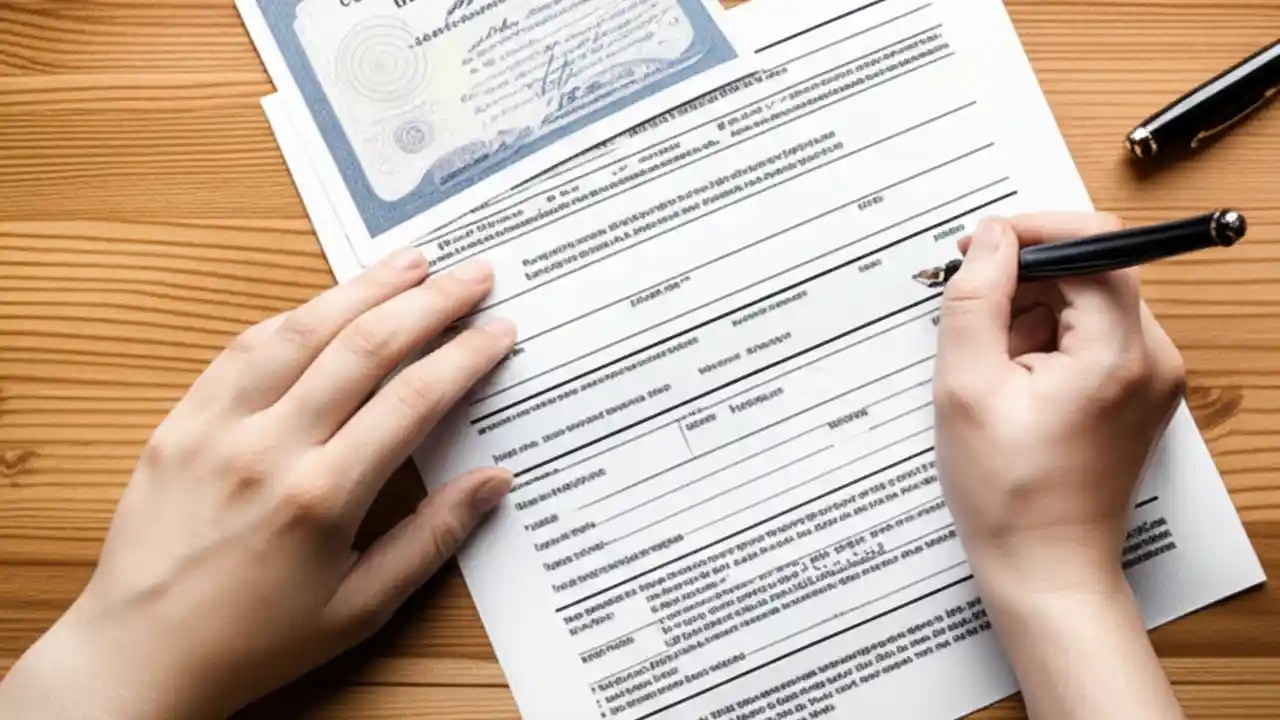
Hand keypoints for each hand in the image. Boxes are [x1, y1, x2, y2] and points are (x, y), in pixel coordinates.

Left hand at [0, 250, 515, 718]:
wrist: (142, 655)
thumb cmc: (256, 641)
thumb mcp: (361, 607)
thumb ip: (433, 538)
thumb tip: (495, 482)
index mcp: (322, 497)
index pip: (414, 399)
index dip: (465, 356)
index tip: (498, 331)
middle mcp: (269, 449)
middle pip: (365, 346)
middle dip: (430, 302)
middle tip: (473, 275)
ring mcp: (216, 428)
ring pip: (301, 330)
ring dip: (362, 288)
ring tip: (411, 262)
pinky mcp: (180, 423)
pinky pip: (242, 350)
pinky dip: (293, 316)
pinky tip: (327, 302)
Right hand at [933, 213, 1185, 718]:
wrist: (1044, 566)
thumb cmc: (1009, 496)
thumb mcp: (966, 387)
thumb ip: (975, 300)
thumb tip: (991, 238)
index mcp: (1116, 353)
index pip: (1092, 244)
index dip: (1030, 233)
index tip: (980, 249)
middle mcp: (1150, 358)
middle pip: (1091, 270)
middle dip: (1025, 279)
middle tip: (973, 317)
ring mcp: (1149, 376)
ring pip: (1088, 302)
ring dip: (1033, 312)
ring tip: (992, 366)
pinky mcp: (1136, 392)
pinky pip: (1092, 336)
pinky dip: (1048, 340)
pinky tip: (1013, 380)